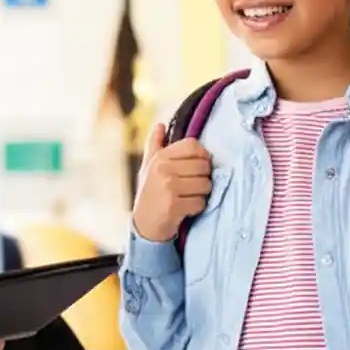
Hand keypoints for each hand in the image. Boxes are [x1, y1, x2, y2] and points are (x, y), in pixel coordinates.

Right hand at [132, 123, 212, 241]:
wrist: (143, 225)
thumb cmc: (150, 193)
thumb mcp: (149, 167)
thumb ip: (155, 145)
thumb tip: (160, 125)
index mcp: (160, 158)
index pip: (193, 145)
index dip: (202, 155)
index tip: (199, 166)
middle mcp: (163, 170)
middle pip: (203, 166)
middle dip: (203, 177)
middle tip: (192, 186)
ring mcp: (168, 188)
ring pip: (205, 184)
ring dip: (202, 193)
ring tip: (189, 197)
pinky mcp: (174, 206)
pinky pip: (201, 202)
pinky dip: (197, 207)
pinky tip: (186, 209)